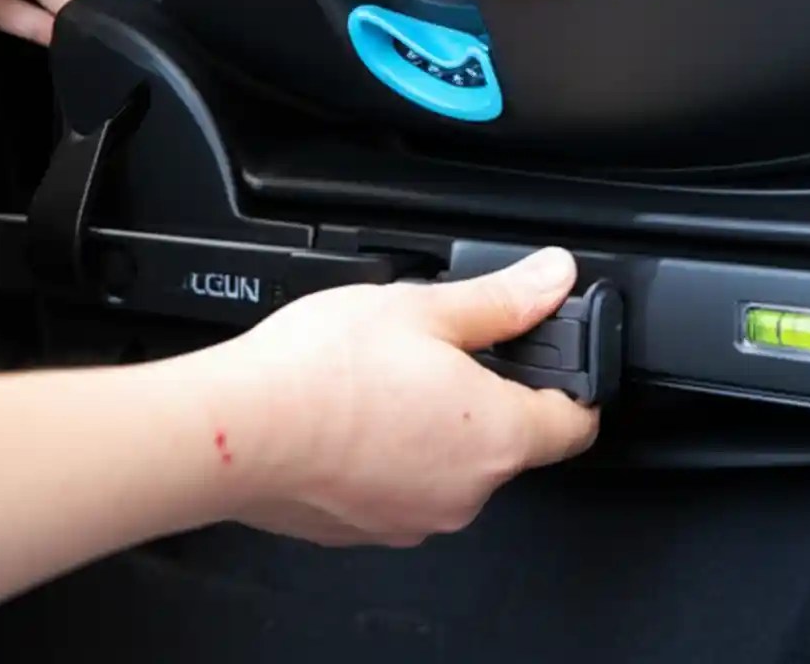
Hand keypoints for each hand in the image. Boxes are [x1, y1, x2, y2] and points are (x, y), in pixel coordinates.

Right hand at [191, 248, 599, 547]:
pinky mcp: (366, 531)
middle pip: (508, 445)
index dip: (573, 390)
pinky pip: (400, 492)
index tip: (554, 369)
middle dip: (485, 402)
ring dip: (433, 431)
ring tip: (384, 387)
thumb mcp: (423, 308)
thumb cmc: (319, 373)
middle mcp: (466, 492)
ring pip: (450, 469)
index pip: (576, 426)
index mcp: (498, 436)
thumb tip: (554, 279)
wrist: (233, 429)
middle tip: (440, 358)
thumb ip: (502, 299)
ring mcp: (415, 519)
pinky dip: (390, 461)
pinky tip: (354, 422)